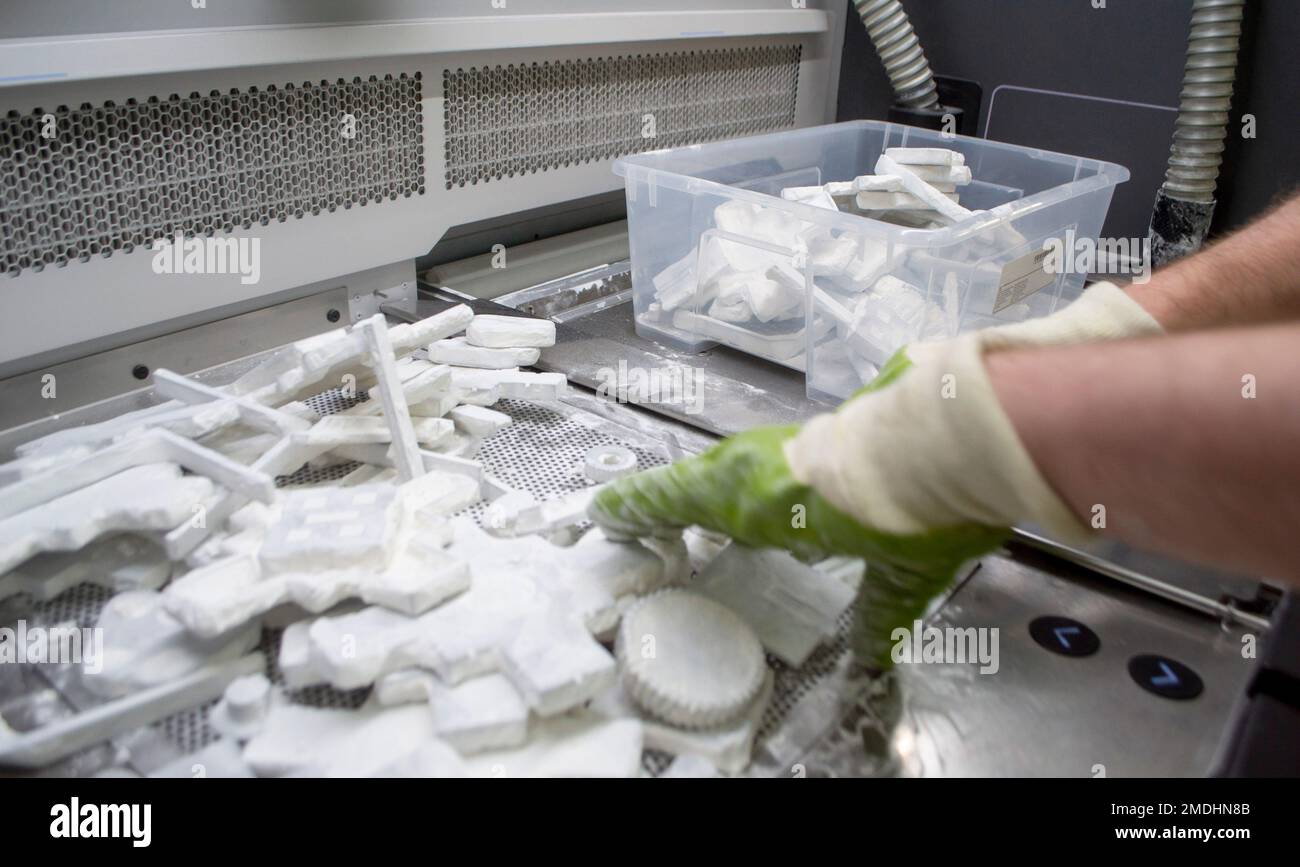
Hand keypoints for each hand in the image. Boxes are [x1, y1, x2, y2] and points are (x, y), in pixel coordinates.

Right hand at [591, 352, 1006, 668]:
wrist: (958, 437)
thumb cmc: (915, 513)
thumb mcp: (899, 577)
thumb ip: (877, 613)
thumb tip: (871, 660)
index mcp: (756, 503)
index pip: (678, 503)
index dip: (639, 508)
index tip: (602, 511)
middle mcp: (758, 469)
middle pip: (692, 482)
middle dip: (659, 499)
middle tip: (628, 510)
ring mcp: (787, 443)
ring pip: (724, 464)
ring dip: (699, 483)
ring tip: (681, 501)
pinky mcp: (819, 427)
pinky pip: (755, 454)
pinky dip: (737, 470)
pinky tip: (752, 482)